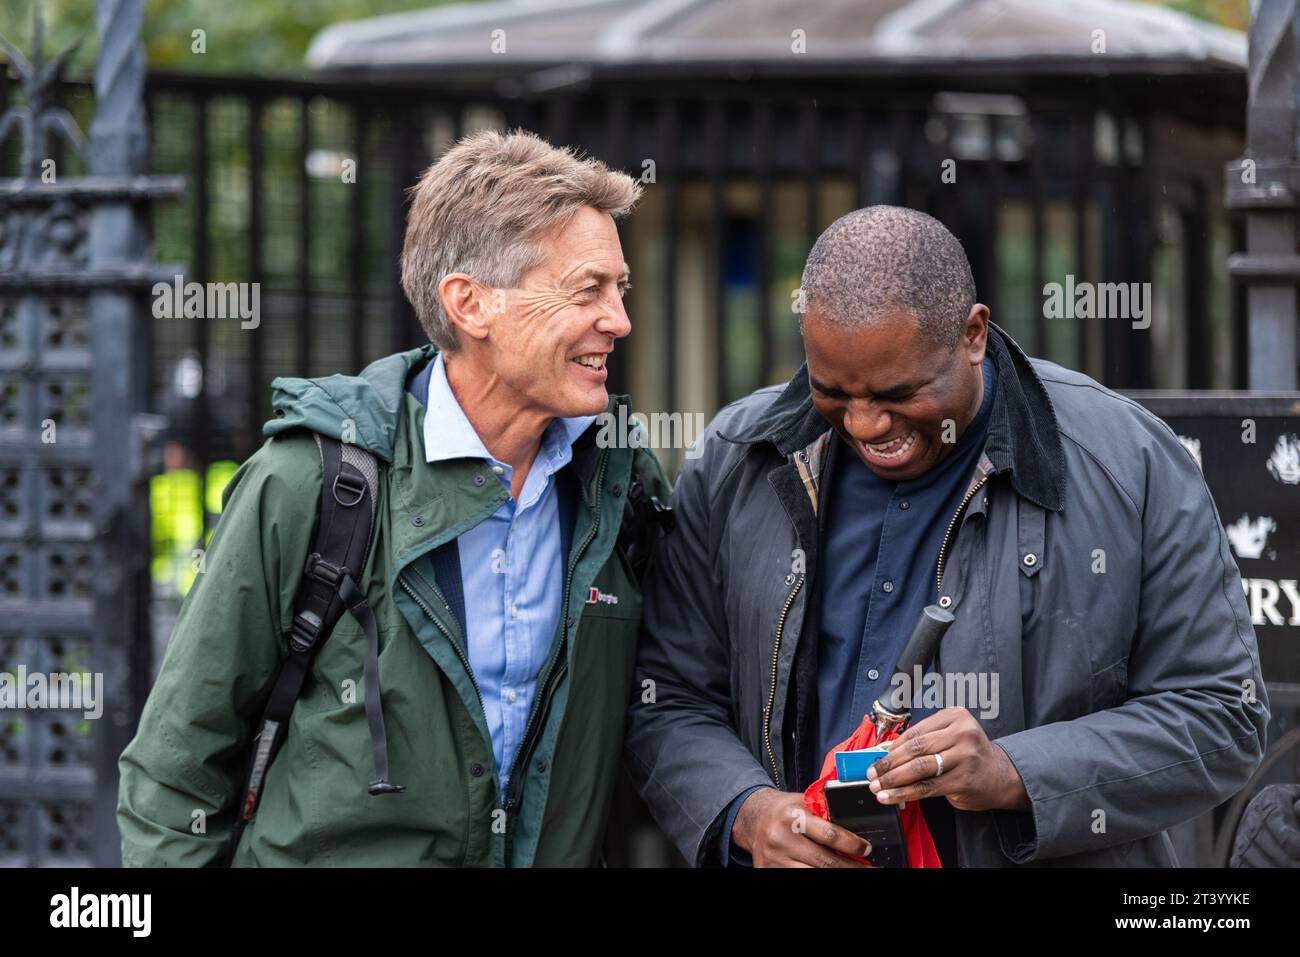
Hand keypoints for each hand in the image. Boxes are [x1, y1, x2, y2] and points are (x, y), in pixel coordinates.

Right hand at [732, 788, 870, 866]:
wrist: (754, 819)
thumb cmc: (786, 811)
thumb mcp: (805, 803)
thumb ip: (827, 813)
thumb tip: (857, 830)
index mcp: (792, 816)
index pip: (829, 835)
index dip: (853, 845)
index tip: (866, 849)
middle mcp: (781, 838)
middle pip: (825, 861)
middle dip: (851, 866)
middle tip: (867, 867)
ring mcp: (774, 858)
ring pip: (814, 874)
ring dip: (838, 873)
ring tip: (851, 870)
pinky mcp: (768, 870)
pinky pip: (799, 878)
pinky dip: (817, 876)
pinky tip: (829, 872)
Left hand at [867, 707, 1029, 812]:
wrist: (1002, 776)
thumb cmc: (969, 754)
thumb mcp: (951, 737)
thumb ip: (925, 741)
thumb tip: (887, 752)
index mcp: (955, 716)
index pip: (915, 732)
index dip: (892, 746)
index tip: (875, 756)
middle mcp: (962, 733)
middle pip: (915, 749)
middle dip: (888, 763)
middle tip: (871, 772)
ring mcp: (964, 757)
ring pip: (919, 768)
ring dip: (893, 779)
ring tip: (877, 786)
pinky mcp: (963, 780)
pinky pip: (927, 787)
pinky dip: (904, 793)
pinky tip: (891, 796)